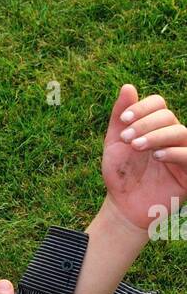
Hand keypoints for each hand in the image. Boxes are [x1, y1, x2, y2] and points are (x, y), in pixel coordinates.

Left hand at [102, 84, 186, 233]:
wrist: (123, 207)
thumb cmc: (120, 175)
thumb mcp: (114, 144)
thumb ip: (119, 117)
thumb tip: (128, 86)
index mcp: (154, 126)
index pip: (158, 104)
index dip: (142, 107)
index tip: (122, 121)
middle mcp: (170, 136)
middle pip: (167, 117)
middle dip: (145, 124)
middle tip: (126, 139)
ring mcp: (181, 153)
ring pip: (180, 132)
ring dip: (157, 135)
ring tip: (137, 146)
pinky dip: (176, 152)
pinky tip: (158, 156)